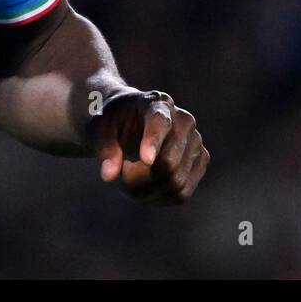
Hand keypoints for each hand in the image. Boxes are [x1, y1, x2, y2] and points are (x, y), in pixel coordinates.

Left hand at [88, 89, 208, 204]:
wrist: (132, 122)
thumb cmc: (114, 123)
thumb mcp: (100, 129)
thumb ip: (105, 149)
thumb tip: (109, 175)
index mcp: (157, 103)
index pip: (160, 122)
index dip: (153, 142)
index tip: (145, 159)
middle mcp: (184, 120)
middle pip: (169, 162)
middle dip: (140, 179)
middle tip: (121, 177)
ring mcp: (196, 141)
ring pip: (176, 182)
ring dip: (147, 192)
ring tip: (129, 184)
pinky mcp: (200, 160)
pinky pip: (182, 193)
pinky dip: (159, 198)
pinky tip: (144, 189)